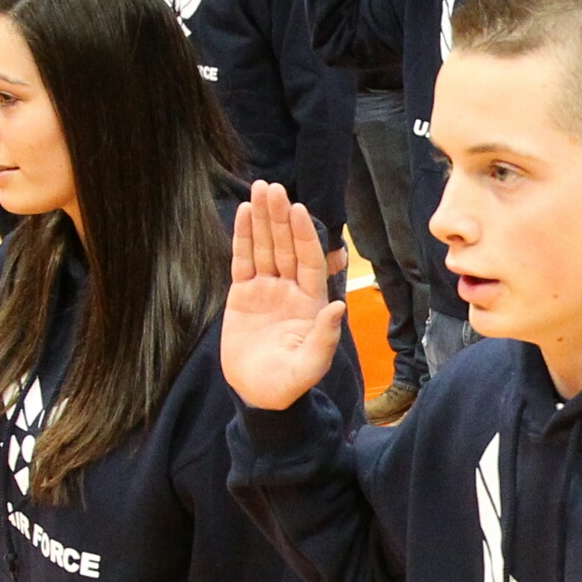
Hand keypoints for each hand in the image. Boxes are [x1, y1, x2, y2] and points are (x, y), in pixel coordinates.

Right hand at [220, 186, 348, 409]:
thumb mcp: (310, 366)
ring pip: (265, 247)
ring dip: (262, 219)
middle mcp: (291, 290)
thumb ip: (324, 338)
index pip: (309, 260)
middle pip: (286, 246)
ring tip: (258, 189)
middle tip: (272, 186)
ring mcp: (266, 290)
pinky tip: (243, 213)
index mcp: (311, 302)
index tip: (297, 208)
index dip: (303, 235)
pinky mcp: (242, 294)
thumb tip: (338, 306)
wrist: (259, 394)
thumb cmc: (290, 383)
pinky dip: (243, 237)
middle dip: (280, 216)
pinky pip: (243, 260)